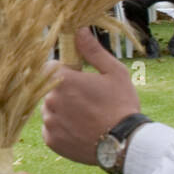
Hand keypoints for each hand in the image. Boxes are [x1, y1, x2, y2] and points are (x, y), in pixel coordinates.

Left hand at [41, 27, 141, 164]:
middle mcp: (50, 100)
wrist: (125, 143)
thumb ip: (92, 51)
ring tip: (86, 117)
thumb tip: (78, 30)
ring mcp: (49, 121)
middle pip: (48, 88)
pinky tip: (81, 130)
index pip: (50, 67)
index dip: (65, 72)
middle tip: (87, 100)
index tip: (79, 78)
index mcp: (62, 80)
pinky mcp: (51, 140)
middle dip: (63, 91)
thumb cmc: (122, 105)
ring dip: (62, 110)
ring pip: (49, 109)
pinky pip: (51, 128)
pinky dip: (62, 128)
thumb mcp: (114, 72)